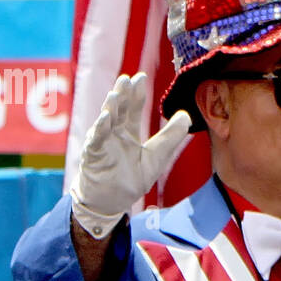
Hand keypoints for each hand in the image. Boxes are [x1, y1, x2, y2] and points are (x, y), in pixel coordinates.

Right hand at [69, 73, 190, 237]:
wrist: (112, 203)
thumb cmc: (131, 179)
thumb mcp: (157, 156)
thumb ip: (171, 136)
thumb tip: (186, 114)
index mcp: (128, 131)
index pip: (132, 108)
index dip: (136, 93)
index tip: (141, 77)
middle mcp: (114, 134)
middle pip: (118, 109)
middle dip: (122, 94)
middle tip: (128, 78)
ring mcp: (102, 144)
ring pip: (105, 121)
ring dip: (110, 107)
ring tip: (116, 93)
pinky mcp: (94, 157)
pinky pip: (96, 141)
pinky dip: (100, 129)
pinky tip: (105, 118)